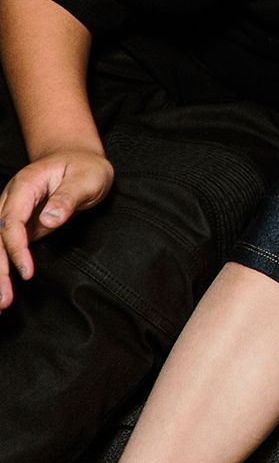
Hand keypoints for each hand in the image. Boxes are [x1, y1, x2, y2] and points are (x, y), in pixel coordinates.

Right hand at [0, 149, 113, 304]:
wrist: (75, 159)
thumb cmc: (84, 168)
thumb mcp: (86, 179)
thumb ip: (68, 198)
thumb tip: (48, 220)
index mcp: (24, 186)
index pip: (11, 222)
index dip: (16, 248)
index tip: (26, 272)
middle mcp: (9, 200)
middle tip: (4, 301)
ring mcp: (10, 214)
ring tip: (1, 304)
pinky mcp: (16, 226)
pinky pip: (3, 249)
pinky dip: (1, 268)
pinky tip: (2, 289)